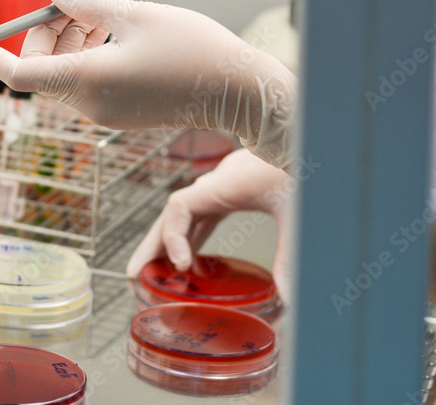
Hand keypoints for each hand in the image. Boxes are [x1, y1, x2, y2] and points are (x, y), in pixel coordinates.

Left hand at [0, 0, 296, 167]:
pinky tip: (112, 32)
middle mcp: (89, 103)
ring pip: (65, 72)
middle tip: (71, 3)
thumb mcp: (135, 14)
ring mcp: (104, 113)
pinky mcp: (119, 113)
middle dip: (47, 32)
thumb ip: (87, 3)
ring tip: (99, 12)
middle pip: (42, 67)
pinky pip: (86, 82)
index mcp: (87, 80)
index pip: (20, 73)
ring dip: (70, 40)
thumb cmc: (193, 50)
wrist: (237, 92)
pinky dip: (88, 54)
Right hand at [126, 148, 292, 300]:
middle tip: (134, 275)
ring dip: (166, 242)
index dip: (172, 236)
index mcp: (223, 185)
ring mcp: (219, 188)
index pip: (180, 206)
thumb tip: (290, 298)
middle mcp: (214, 185)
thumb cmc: (298, 165)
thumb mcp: (297, 211)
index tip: (180, 264)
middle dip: (152, 245)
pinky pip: (198, 216)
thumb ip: (291, 253)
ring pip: (181, 216)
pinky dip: (188, 237)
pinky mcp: (228, 192)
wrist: (301, 136)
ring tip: (151, 271)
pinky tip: (189, 258)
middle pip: (171, 215)